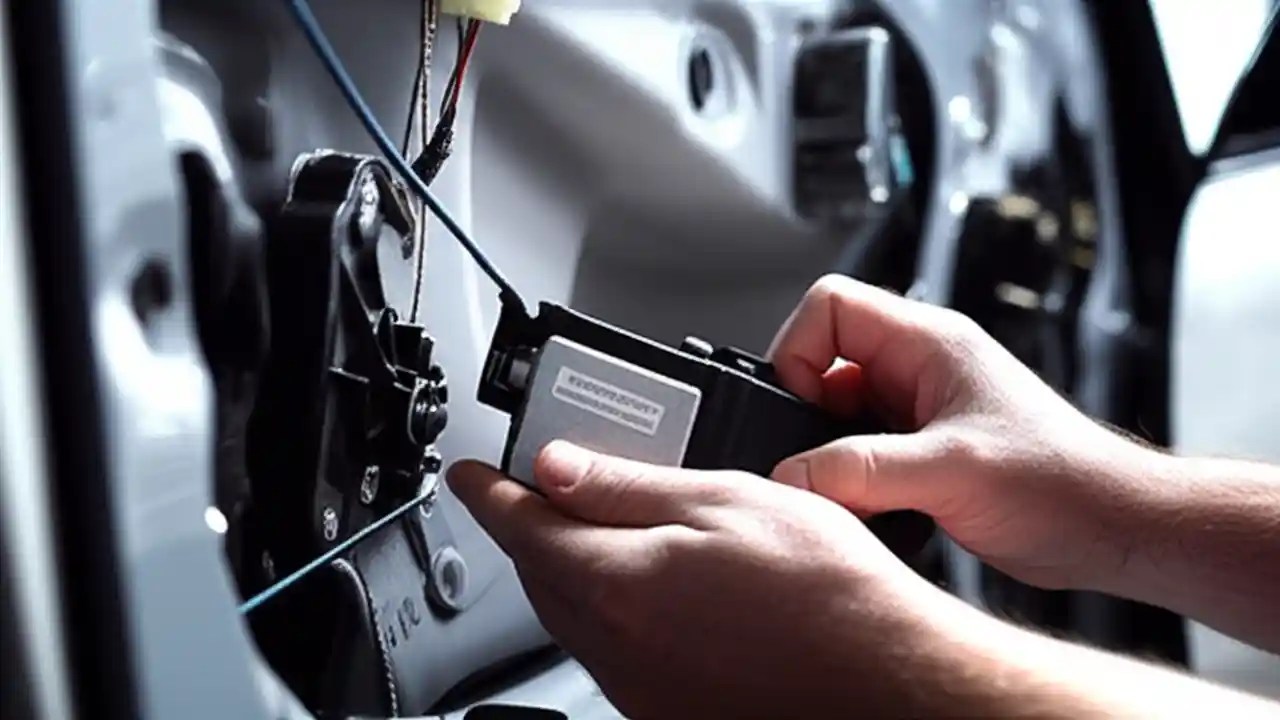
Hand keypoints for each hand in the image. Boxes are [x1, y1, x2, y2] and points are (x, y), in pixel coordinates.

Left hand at [448, 441, 951, 719]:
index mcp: (618, 582)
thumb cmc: (828, 595)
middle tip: (541, 488)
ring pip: (572, 616)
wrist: (889, 684)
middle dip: (530, 526)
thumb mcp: (728, 502)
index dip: (488, 491)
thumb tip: (560, 467)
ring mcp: (639, 686)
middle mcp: (616, 645)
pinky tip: (650, 589)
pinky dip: (608, 611)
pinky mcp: (666, 710)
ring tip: (602, 528)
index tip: (468, 475)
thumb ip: (631, 486)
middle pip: (539, 574)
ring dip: (569, 569)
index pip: (521, 525)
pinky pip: (609, 652)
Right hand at [769, 275, 1153, 590]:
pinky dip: (852, 481)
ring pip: (839, 412)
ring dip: (834, 454)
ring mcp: (920, 408)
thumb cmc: (1060, 481)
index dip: (797, 349)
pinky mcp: (922, 450)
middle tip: (826, 459)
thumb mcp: (949, 472)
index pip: (831, 306)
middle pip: (825, 360)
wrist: (1109, 527)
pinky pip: (860, 451)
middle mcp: (920, 367)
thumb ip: (861, 471)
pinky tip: (878, 507)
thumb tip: (791, 475)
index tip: (797, 404)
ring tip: (861, 490)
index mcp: (929, 342)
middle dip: (810, 413)